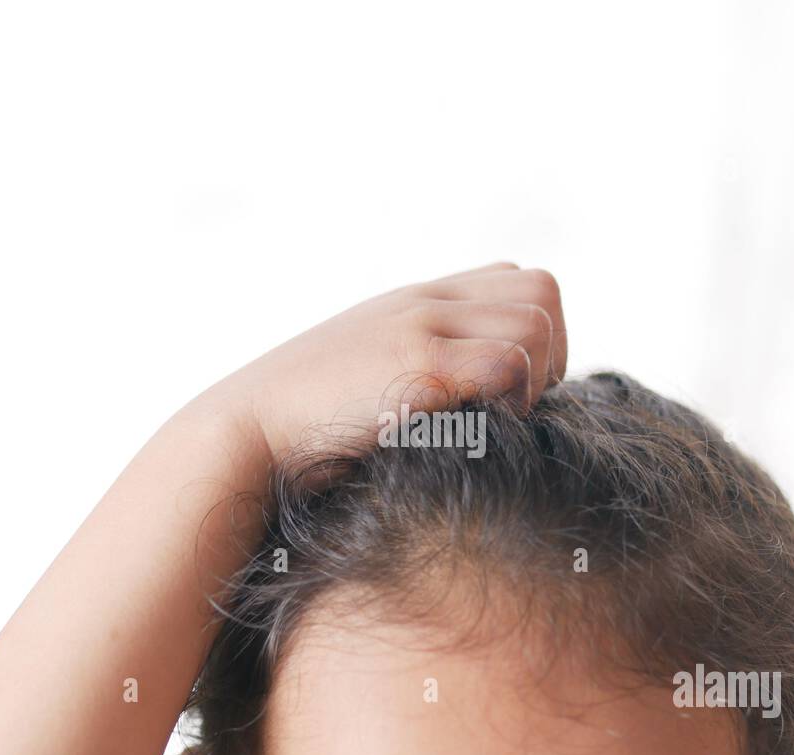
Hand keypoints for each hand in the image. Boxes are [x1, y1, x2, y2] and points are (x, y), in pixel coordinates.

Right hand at [229, 262, 566, 462]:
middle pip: (541, 291)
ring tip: (489, 419)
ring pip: (537, 324)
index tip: (505, 392)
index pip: (517, 280)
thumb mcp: (367, 376)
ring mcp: (422, 326)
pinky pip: (510, 363)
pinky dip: (510, 401)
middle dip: (547, 354)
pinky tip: (470, 430)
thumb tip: (475, 403)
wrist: (246, 434)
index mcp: (416, 301)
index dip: (532, 337)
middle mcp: (425, 301)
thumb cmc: (306, 429)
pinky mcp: (420, 365)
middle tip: (510, 407)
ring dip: (532, 380)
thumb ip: (417, 367)